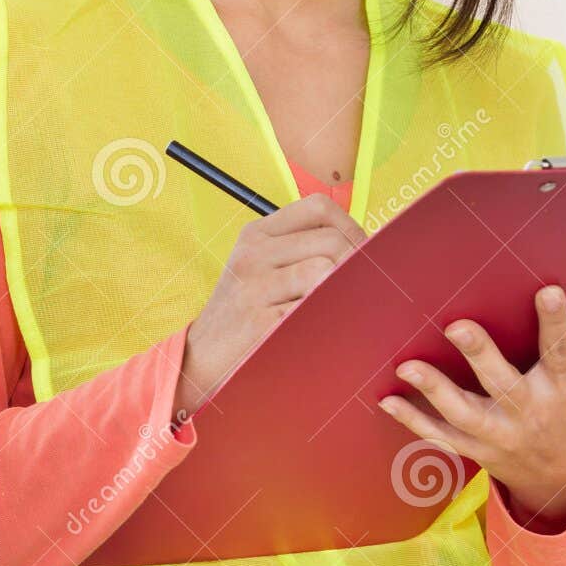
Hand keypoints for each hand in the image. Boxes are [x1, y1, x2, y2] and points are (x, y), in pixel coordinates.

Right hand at [173, 192, 366, 421]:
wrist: (200, 359)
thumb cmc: (244, 313)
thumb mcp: (262, 268)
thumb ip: (302, 250)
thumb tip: (364, 247)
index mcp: (257, 233)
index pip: (319, 207)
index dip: (351, 226)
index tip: (363, 252)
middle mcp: (253, 253)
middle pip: (331, 241)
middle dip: (358, 265)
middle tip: (363, 289)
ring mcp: (254, 287)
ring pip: (326, 271)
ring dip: (345, 292)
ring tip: (343, 308)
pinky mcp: (259, 322)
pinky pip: (313, 309)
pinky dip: (329, 318)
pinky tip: (326, 327)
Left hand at [378, 285, 565, 526]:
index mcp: (565, 388)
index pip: (562, 352)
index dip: (556, 321)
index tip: (547, 290)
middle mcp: (531, 412)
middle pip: (503, 384)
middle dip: (480, 355)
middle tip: (457, 325)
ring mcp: (501, 434)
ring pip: (464, 414)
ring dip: (434, 390)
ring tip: (406, 366)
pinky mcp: (477, 448)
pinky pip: (441, 436)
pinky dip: (413, 419)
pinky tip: (387, 398)